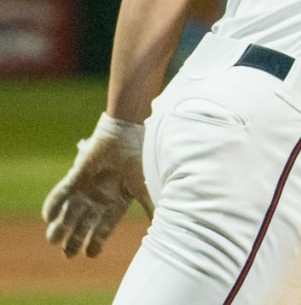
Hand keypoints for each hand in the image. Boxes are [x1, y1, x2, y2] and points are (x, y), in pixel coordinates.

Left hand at [41, 114, 153, 257]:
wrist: (128, 135)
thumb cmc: (140, 161)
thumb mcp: (146, 188)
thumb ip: (151, 207)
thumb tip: (164, 227)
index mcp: (116, 205)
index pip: (103, 230)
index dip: (95, 243)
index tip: (90, 254)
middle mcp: (99, 200)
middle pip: (82, 226)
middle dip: (73, 241)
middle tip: (67, 254)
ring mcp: (86, 189)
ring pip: (68, 213)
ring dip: (60, 227)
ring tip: (53, 239)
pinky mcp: (75, 176)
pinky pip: (60, 193)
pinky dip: (52, 205)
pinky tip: (47, 217)